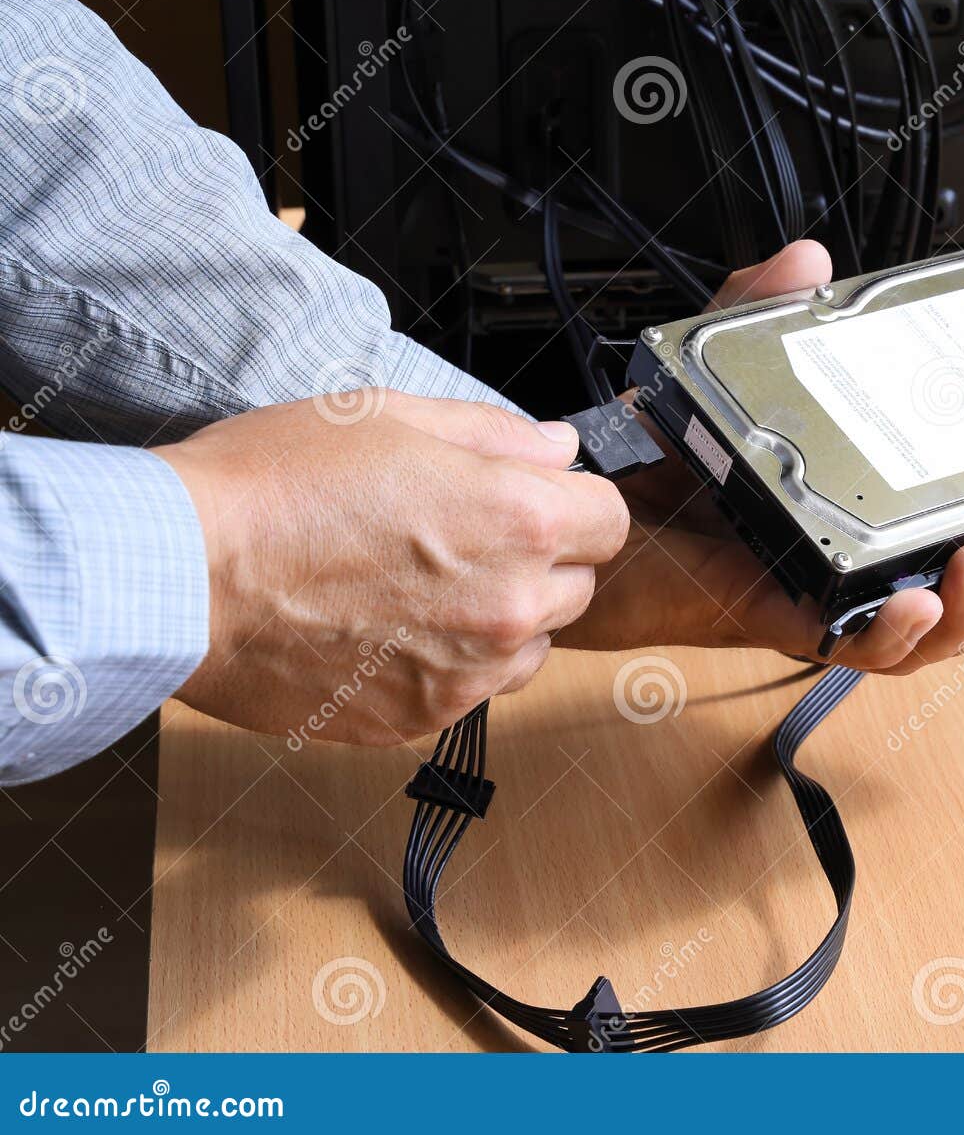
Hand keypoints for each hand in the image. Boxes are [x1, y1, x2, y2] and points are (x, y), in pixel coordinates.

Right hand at [154, 394, 627, 744]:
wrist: (184, 576)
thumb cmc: (274, 486)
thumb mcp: (390, 415)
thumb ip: (494, 434)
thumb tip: (556, 448)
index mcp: (519, 519)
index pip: (609, 521)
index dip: (574, 503)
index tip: (535, 499)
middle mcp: (511, 604)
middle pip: (576, 585)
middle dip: (538, 558)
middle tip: (459, 537)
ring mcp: (470, 672)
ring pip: (529, 645)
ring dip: (499, 618)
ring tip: (416, 586)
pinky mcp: (424, 719)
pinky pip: (472, 690)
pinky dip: (447, 664)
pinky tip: (385, 630)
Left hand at [559, 240, 963, 672]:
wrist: (583, 511)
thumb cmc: (661, 457)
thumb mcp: (730, 369)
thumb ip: (768, 310)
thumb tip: (811, 255)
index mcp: (866, 523)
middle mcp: (852, 571)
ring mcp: (821, 601)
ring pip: (926, 639)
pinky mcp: (777, 621)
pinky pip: (850, 650)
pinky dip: (894, 634)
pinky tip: (915, 604)